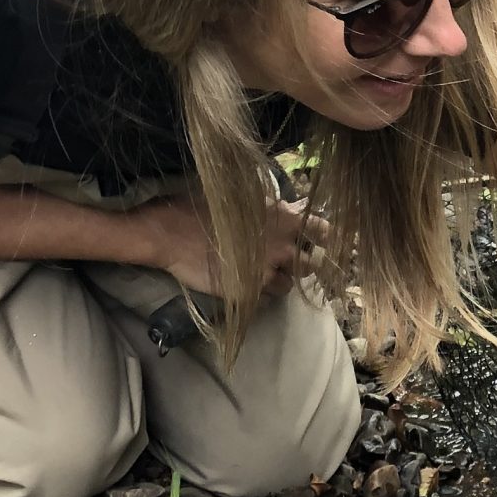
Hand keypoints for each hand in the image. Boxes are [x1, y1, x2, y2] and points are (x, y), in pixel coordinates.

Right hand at [132, 196, 318, 299]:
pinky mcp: (250, 293)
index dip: (322, 237)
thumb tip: (294, 209)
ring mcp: (267, 273)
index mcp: (285, 220)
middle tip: (285, 261)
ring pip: (289, 285)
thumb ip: (275, 209)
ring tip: (261, 273)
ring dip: (280, 280)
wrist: (172, 233)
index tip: (314, 240)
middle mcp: (283, 248)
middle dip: (303, 263)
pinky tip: (245, 283)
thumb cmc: (205, 207)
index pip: (324, 231)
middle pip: (313, 264)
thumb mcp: (247, 198)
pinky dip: (260, 293)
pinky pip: (266, 298)